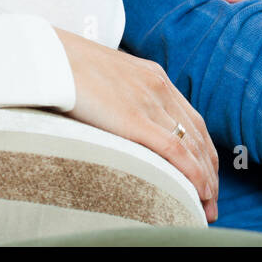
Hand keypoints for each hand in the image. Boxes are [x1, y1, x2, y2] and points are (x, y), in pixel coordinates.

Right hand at [51, 27, 219, 222]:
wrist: (49, 56)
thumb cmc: (66, 67)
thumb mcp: (104, 78)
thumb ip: (119, 96)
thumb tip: (116, 120)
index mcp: (152, 75)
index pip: (190, 118)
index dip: (202, 149)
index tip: (206, 173)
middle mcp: (158, 86)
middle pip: (197, 134)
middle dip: (209, 169)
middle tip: (211, 199)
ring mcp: (150, 101)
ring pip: (192, 146)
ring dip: (205, 179)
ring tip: (207, 205)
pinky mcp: (136, 119)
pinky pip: (176, 151)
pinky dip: (192, 174)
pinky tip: (198, 192)